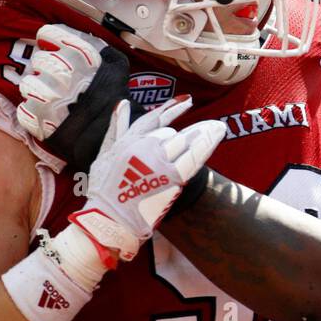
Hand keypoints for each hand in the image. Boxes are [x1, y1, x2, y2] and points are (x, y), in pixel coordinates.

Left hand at [17, 24, 135, 171]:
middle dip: (45, 68)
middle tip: (56, 79)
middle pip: (38, 60)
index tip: (50, 45)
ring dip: (37, 90)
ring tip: (51, 98)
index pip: (48, 33)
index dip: (48, 39)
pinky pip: (24, 109)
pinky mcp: (39, 120)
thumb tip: (80, 37)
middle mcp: (62, 73)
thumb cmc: (116, 101)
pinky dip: (33, 113)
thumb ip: (98, 48)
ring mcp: (49, 97)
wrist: (114, 137)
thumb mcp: (116, 65)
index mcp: (80, 56)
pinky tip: (48, 115)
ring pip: (27, 84)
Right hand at [69, 98, 226, 264]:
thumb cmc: (104, 191)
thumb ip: (116, 128)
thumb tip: (122, 104)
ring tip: (217, 128)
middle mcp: (143, 147)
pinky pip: (193, 157)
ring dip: (202, 134)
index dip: (170, 108)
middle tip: (209, 126)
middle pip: (171, 133)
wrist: (109, 220)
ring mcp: (158, 161)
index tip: (186, 100)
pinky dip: (206, 144)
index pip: (154, 119)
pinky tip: (216, 134)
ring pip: (184, 142)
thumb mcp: (104, 155)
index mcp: (128, 141)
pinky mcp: (171, 177)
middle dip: (187, 132)